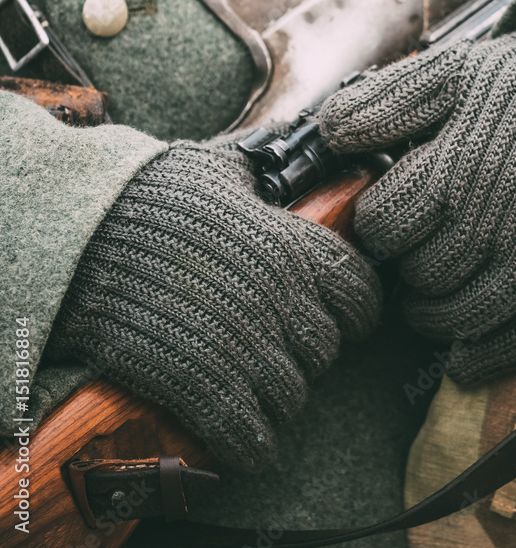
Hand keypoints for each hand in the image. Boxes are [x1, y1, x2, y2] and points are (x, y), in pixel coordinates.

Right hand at [48, 136, 379, 467]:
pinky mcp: (200, 384)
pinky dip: (254, 446)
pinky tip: (248, 441)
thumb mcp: (219, 165)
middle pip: (327, 348)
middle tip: (283, 346)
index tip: (347, 315)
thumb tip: (294, 142)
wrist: (83, 231)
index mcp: (289, 242)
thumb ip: (266, 163)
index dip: (358, 308)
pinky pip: (250, 436)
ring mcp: (242, 344)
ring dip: (278, 397)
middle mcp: (279, 296)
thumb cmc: (151, 191)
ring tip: (256, 388)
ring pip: (294, 396)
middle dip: (309, 352)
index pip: (360, 291)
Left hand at [319, 16, 515, 383]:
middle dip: (401, 266)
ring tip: (422, 297)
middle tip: (405, 251)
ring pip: (463, 316)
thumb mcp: (451, 71)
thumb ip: (386, 100)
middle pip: (420, 274)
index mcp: (458, 168)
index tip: (379, 214)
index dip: (371, 223)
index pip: (383, 225)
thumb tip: (328, 129)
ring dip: (431, 316)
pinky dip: (489, 355)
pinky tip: (463, 356)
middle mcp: (496, 220)